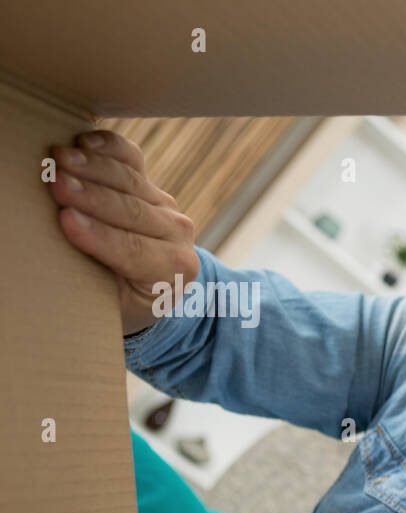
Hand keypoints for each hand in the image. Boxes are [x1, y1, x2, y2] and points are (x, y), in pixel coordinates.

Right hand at [46, 129, 198, 335]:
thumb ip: (96, 282)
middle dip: (91, 195)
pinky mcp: (151, 184)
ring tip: (59, 158)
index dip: (99, 235)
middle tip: (56, 183)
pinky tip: (84, 141)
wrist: (150, 287)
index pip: (132, 251)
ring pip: (130, 181)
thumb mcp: (112, 305)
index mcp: (173, 271)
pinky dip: (110, 147)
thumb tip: (57, 259)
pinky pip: (132, 159)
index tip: (67, 220)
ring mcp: (166, 206)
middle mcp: (176, 235)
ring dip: (92, 167)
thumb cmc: (120, 300)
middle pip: (131, 211)